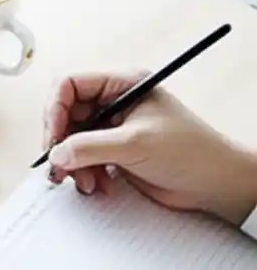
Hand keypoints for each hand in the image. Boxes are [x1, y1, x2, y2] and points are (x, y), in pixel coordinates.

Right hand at [44, 71, 256, 224]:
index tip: (54, 136)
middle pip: (65, 114)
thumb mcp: (135, 143)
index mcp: (123, 85)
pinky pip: (82, 158)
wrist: (215, 183)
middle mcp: (115, 103)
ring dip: (73, 163)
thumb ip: (90, 147)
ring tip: (86, 181)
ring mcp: (113, 128)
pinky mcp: (113, 151)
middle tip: (61, 164)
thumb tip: (56, 152)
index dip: (55, 109)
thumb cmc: (192, 152)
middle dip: (62, 143)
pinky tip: (98, 184)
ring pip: (71, 140)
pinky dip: (84, 173)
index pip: (70, 85)